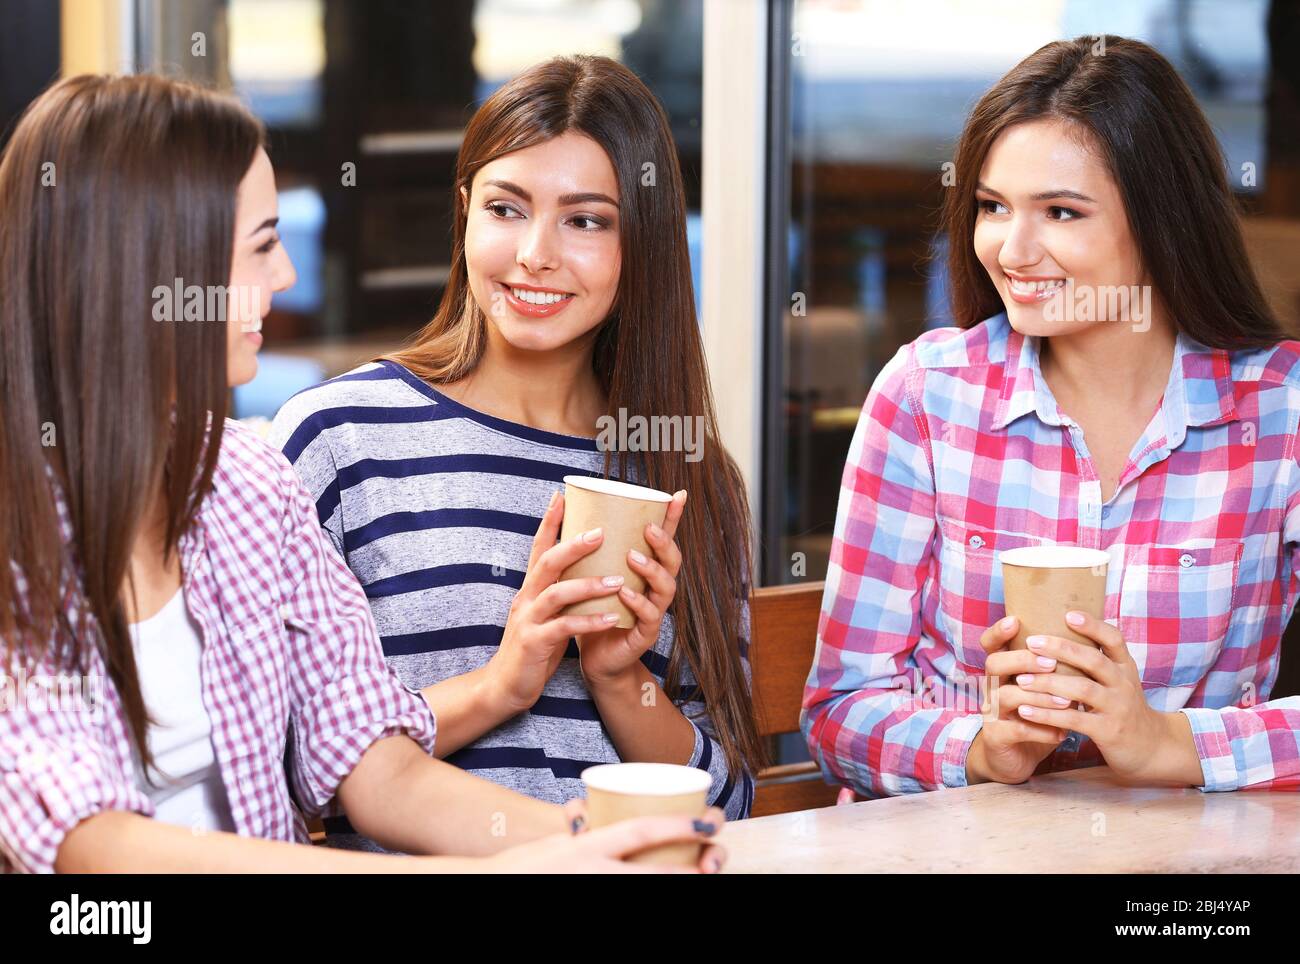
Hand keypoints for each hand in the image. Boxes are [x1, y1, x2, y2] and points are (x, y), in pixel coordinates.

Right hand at [485, 492, 627, 714]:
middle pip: (547, 562)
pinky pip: (564, 628)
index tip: (561, 495)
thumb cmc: (532, 649)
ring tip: (617, 580)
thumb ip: (559, 594)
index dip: (548, 521)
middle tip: (602, 532)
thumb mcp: (545, 615)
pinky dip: (589, 621)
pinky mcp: (535, 643)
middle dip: (573, 544)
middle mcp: (526, 598)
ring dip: (588, 584)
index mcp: (530, 589)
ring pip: (557, 593)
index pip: (538, 548)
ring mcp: (528, 620)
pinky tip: (610, 619)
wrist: (505, 688)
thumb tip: (585, 571)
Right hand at [485, 800, 726, 873]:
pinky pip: (625, 897)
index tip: (706, 821)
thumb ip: (591, 832)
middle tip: (714, 861)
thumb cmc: (526, 863)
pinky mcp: (588, 905)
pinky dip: (650, 895)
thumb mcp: (560, 839)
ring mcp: (591, 892)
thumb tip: (612, 822)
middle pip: (652, 875)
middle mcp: (592, 873)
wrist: (492, 887)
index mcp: (586, 848)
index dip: (678, 825)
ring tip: (699, 876)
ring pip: (642, 890)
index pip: (639, 831)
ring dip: (673, 883)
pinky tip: (671, 885)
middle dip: (690, 871)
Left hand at [576, 490, 686, 688]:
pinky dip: (638, 603)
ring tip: (633, 557)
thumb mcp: (590, 574)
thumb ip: (589, 549)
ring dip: (651, 570)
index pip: (663, 539)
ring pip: (666, 587)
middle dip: (664, 542)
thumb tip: (565, 507)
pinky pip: (649, 617)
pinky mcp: (645, 634)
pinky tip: (624, 592)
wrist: (594, 657)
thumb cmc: (593, 611)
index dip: (672, 518)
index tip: (677, 494)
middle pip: (672, 561)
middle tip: (647, 528)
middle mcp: (655, 588)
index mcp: (645, 570)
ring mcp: (654, 611)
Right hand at [967, 615, 1068, 784]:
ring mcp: (992, 712)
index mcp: (1003, 672)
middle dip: (1023, 661)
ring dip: (1039, 697)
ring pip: (1006, 695)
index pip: (991, 644)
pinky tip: (1062, 733)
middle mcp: (993, 687)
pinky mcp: (997, 736)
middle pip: (995, 664)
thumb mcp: (1042, 690)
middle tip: (1051, 663)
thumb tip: (1089, 641)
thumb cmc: (1035, 717)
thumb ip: (1053, 669)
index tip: (1016, 620)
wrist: (1016, 758)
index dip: (999, 631)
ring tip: (1067, 703)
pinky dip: (1041, 730)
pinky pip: (1015, 729)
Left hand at [1009, 611, 1201, 784]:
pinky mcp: (1108, 731)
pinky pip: (1075, 720)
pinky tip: (1025, 711)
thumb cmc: (1123, 707)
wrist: (1151, 748)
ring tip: (1021, 680)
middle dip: (1061, 649)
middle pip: (1094, 660)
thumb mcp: (1118, 681)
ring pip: (1082, 690)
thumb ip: (1097, 661)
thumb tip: (1061, 629)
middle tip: (1031, 642)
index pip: (1114, 639)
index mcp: (1124, 667)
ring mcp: (1118, 708)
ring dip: (1048, 683)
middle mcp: (1124, 684)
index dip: (1093, 626)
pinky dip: (1048, 715)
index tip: (1068, 614)